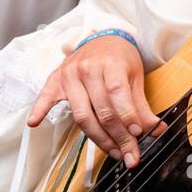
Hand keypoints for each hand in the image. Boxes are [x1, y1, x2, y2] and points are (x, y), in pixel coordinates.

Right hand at [27, 35, 166, 167]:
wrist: (103, 37)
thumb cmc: (121, 58)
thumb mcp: (136, 77)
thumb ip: (143, 106)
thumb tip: (157, 130)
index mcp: (110, 64)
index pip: (117, 95)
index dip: (127, 117)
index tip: (137, 135)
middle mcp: (88, 69)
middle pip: (101, 110)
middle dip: (117, 136)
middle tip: (129, 153)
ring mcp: (70, 74)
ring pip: (81, 114)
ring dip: (98, 138)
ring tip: (113, 152)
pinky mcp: (56, 79)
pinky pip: (46, 96)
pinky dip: (39, 109)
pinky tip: (34, 123)